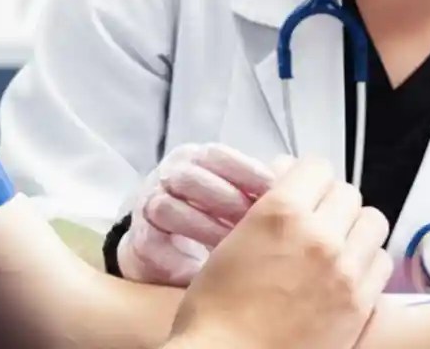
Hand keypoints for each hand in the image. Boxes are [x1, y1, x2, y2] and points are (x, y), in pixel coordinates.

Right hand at [118, 143, 273, 285]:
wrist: (166, 255)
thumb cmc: (214, 221)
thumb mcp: (238, 199)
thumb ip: (263, 188)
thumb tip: (293, 176)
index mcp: (197, 159)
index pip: (220, 156)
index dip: (248, 172)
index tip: (277, 193)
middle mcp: (169, 176)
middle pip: (191, 178)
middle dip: (226, 201)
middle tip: (257, 226)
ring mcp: (148, 206)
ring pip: (168, 207)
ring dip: (202, 229)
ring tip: (231, 253)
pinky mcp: (136, 240)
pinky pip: (150, 243)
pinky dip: (176, 259)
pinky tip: (199, 273)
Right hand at [169, 157, 392, 348]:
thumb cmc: (216, 308)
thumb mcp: (232, 240)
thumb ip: (268, 208)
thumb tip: (289, 179)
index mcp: (280, 212)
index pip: (317, 167)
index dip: (308, 177)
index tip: (303, 189)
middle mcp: (319, 235)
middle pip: (348, 193)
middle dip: (331, 203)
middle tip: (317, 220)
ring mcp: (344, 270)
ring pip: (372, 222)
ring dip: (355, 228)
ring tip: (337, 244)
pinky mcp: (360, 303)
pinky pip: (381, 262)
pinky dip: (367, 261)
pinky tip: (347, 272)